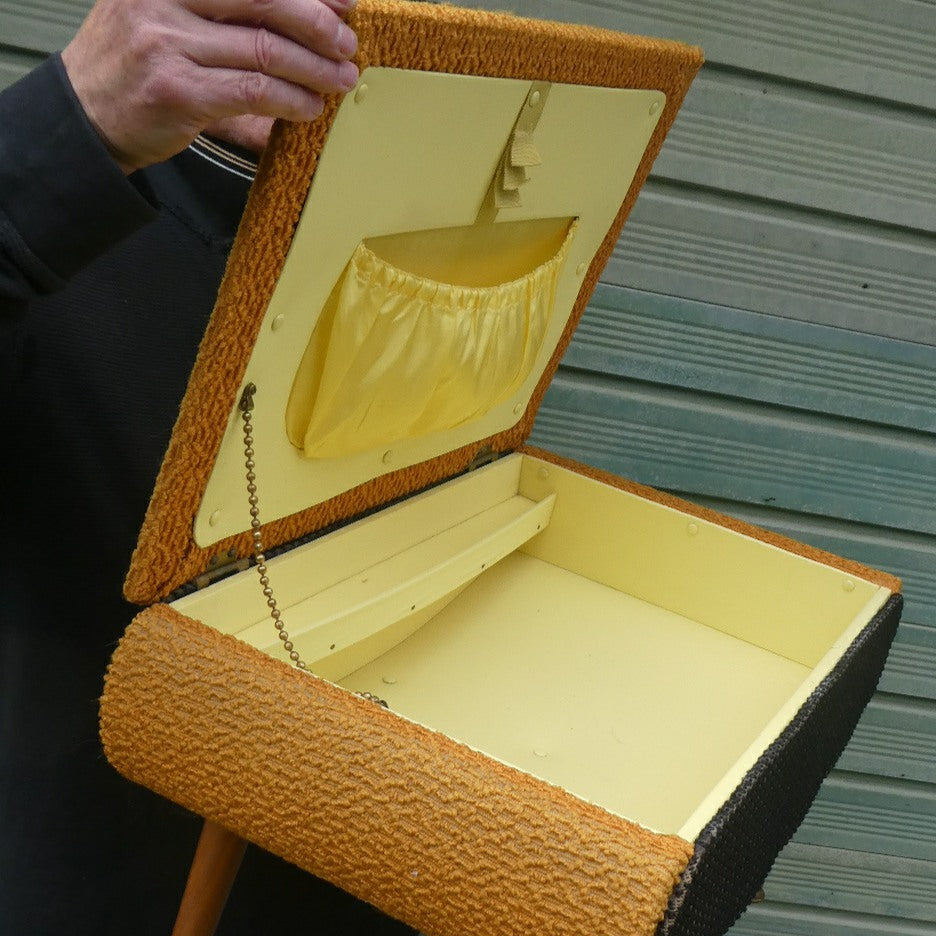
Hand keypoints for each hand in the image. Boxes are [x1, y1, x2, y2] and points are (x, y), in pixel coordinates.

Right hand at [61, 0, 357, 173]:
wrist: (87, 115)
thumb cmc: (138, 65)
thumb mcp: (168, 13)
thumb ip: (223, 11)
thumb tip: (304, 17)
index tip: (345, 0)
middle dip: (316, 22)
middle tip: (347, 43)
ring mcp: (167, 43)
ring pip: (264, 50)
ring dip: (313, 68)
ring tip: (340, 78)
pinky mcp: (178, 91)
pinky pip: (253, 92)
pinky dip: (291, 100)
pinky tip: (309, 107)